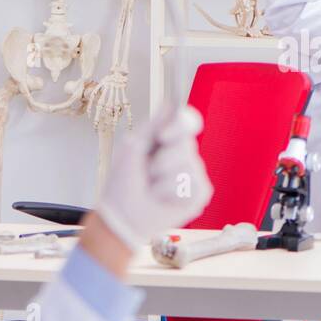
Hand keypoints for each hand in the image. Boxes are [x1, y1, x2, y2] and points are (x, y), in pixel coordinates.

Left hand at [97, 103, 212, 250]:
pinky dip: (172, 192)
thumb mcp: (133, 147)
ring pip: (188, 165)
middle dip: (163, 158)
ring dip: (163, 178)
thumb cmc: (123, 183)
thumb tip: (170, 103)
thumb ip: (153, 126)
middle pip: (186, 142)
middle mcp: (184, 155)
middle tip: (148, 171)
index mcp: (169, 141)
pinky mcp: (199, 194)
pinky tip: (163, 199)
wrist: (122, 216)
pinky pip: (193, 185)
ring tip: (152, 188)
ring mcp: (193, 174)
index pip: (187, 121)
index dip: (180, 125)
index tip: (163, 135)